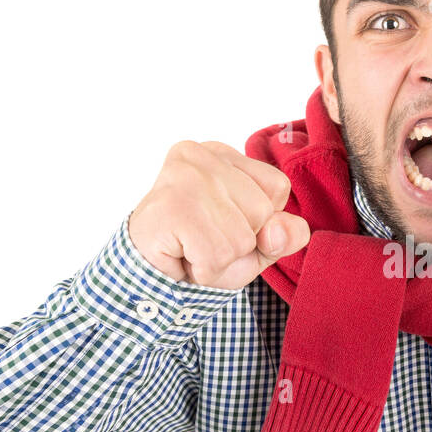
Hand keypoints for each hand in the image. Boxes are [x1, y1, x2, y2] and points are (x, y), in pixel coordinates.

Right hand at [128, 140, 309, 289]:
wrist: (147, 276)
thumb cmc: (201, 252)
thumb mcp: (257, 245)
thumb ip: (284, 235)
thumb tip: (278, 230)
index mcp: (223, 155)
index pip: (277, 187)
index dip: (259, 221)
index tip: (222, 224)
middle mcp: (201, 155)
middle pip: (263, 211)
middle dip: (240, 242)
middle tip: (204, 241)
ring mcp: (183, 177)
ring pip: (242, 237)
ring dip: (221, 260)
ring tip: (192, 249)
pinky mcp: (170, 206)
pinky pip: (217, 254)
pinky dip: (205, 270)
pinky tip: (182, 256)